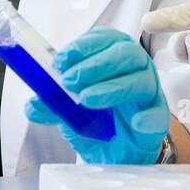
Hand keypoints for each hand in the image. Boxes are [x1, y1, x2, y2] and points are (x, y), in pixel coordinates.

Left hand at [24, 28, 169, 164]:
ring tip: (86, 100)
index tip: (60, 61)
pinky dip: (147, 116)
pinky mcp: (157, 117)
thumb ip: (53, 104)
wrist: (117, 150)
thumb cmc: (97, 118)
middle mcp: (135, 68)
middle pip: (125, 53)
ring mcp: (148, 92)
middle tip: (69, 81)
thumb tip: (32, 105)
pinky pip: (158, 114)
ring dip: (112, 88)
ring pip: (140, 80)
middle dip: (95, 64)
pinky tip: (134, 123)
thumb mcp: (69, 110)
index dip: (83, 46)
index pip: (104, 39)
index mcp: (113, 57)